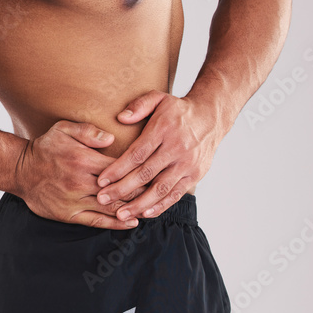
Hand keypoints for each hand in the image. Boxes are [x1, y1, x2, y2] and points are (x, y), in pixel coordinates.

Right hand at [15, 120, 146, 229]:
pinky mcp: (69, 214)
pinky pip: (97, 221)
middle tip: (159, 191)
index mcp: (83, 160)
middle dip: (142, 192)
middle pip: (120, 190)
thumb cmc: (45, 148)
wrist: (20, 170)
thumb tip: (112, 139)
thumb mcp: (63, 129)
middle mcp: (81, 182)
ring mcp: (75, 200)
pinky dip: (116, 223)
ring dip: (133, 209)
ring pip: (111, 207)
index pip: (121, 168)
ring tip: (150, 209)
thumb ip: (88, 131)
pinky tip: (131, 222)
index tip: (156, 171)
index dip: (140, 171)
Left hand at [95, 91, 223, 219]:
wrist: (211, 118)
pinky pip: (176, 194)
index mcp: (163, 130)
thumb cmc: (178, 110)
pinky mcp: (195, 175)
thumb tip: (121, 118)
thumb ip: (139, 106)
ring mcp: (187, 164)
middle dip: (122, 189)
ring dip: (140, 204)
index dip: (118, 169)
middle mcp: (176, 149)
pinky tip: (144, 214)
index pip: (137, 154)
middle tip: (102, 199)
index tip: (101, 181)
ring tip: (121, 213)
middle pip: (146, 174)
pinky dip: (160, 206)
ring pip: (161, 188)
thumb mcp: (159, 98)